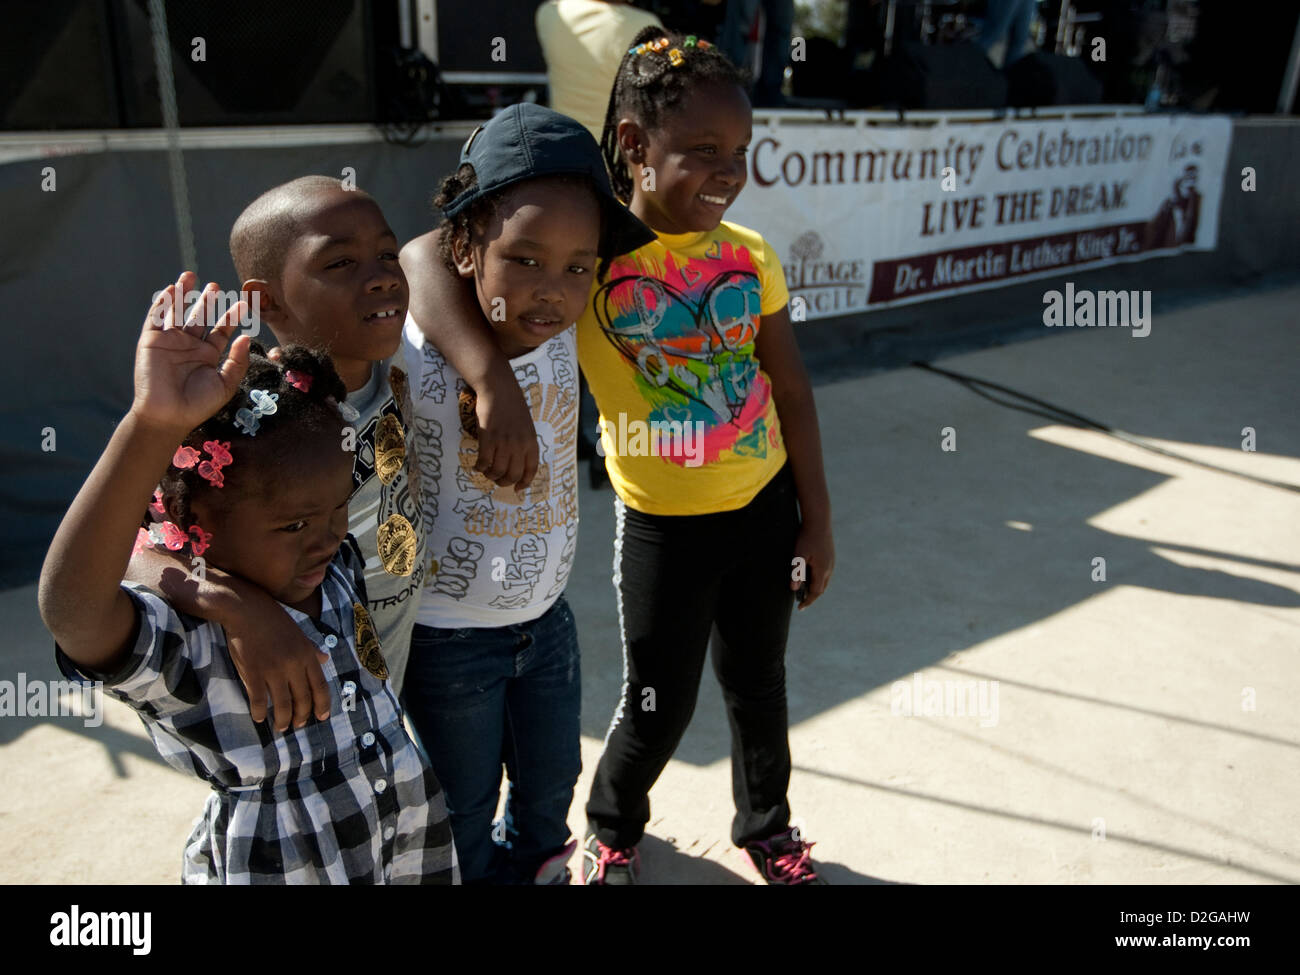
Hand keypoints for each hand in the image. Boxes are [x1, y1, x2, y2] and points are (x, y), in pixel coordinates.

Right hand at [130, 272, 250, 433]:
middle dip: (207, 301)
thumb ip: (238, 361)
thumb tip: (246, 337)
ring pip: (177, 312)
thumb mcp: (225, 384)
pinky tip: (171, 289)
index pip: (220, 330)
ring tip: (190, 276)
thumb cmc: (198, 404)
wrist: (168, 415)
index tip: (243, 305)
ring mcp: (170, 342)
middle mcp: (189, 346)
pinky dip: (163, 303)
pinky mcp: (151, 341)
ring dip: (183, 294)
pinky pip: (156, 318)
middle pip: (199, 317)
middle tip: (216, 286)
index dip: (231, 317)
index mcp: (208, 355)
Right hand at [224, 595, 331, 730]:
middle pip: (303, 699)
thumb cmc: (273, 620)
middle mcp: (293, 665)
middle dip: (302, 716)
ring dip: (283, 720)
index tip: (322, 717)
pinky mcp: (253, 672)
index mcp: (307, 655)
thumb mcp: (299, 633)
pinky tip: (259, 718)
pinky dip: (259, 712)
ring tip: (281, 727)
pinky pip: (258, 699)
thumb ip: (312, 650)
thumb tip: (326, 660)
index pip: (320, 686)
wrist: (247, 610)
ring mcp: (273, 670)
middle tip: (298, 725)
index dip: (322, 704)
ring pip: (282, 704)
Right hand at [474, 385, 538, 488]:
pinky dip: (480, 467)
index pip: (531, 470)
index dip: (524, 483)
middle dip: (504, 482)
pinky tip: (478, 465)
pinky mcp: (488, 438)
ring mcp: (504, 442)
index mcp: (531, 442)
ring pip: (497, 471)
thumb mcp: (526, 426)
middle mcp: (520, 445)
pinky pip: (484, 462)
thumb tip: (516, 462)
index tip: (517, 489)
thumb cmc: (512, 406)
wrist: (499, 389)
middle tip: (497, 479)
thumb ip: (524, 443)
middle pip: (513, 475)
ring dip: (490, 475)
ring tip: (486, 471)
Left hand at [792, 521, 833, 609]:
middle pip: (821, 588)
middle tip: (801, 601)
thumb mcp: (798, 555)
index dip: (808, 601)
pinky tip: (811, 577)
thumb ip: (796, 572)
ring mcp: (831, 562)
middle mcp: (829, 568)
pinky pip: (826, 573)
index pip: (816, 592)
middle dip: (812, 596)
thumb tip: (794, 588)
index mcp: (822, 570)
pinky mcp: (830, 556)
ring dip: (816, 588)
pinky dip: (818, 579)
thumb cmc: (807, 537)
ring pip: (825, 581)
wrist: (819, 520)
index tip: (800, 608)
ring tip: (805, 591)